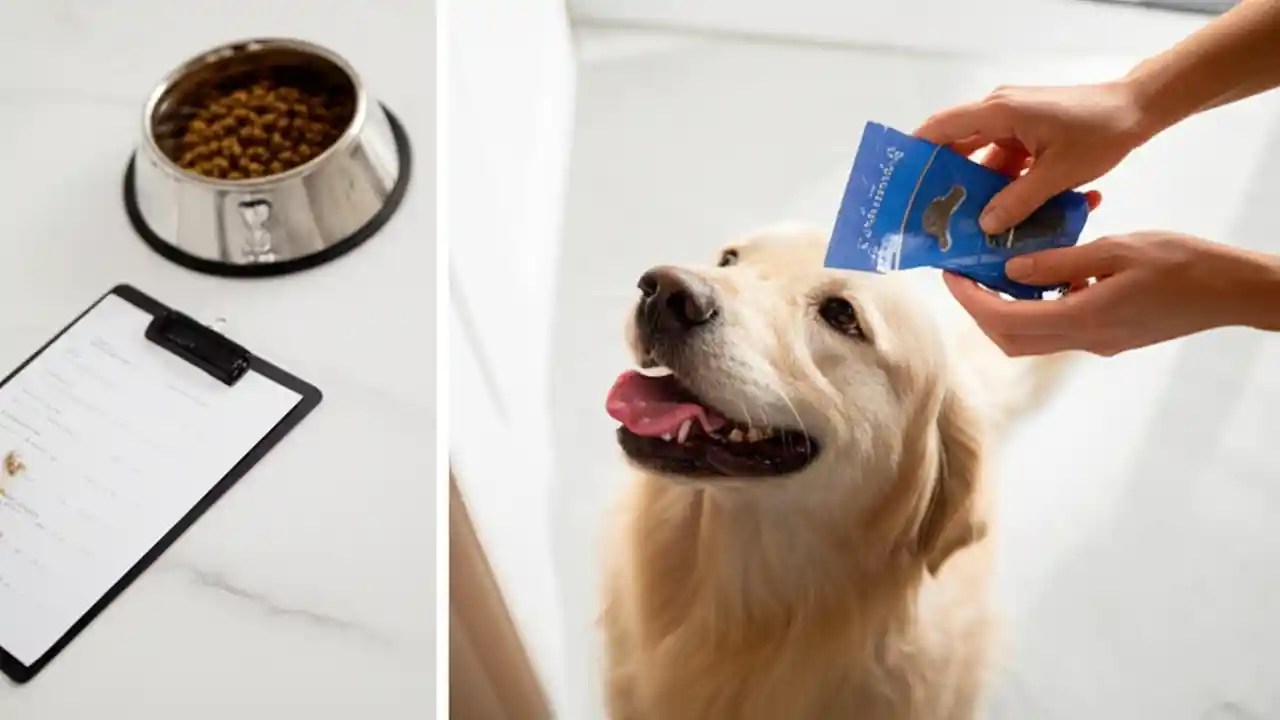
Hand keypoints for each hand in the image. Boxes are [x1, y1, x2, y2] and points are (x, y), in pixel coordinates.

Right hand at [915, 82, 1151, 232]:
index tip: (898, 179)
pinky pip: (1003, 157)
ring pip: (981, 155)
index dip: (916, 151)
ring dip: (975, 185)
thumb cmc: (1100, 132)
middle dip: (941, 177)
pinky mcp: (1028, 129)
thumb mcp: (1058, 174)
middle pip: (956, 143)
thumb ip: (1017, 201)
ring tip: (962, 219)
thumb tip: (984, 225)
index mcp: (1000, 112)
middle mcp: (1000, 111)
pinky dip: (999, 181)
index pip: (943, 127)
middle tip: (926, 209)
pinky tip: (999, 211)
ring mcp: (1014, 119)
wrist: (1138, 109)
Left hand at [943, 232, 1279, 356]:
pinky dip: (1036, 308)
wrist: (1231, 291)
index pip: (1005, 320)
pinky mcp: (1108, 338)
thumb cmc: (1182, 263)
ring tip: (994, 271)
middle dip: (978, 310)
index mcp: (1083, 318)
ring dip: (1005, 311)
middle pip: (1010, 339)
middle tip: (964, 274)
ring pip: (1031, 339)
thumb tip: (1010, 268)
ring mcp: (1097, 344)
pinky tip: (1040, 274)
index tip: (951, 274)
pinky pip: (1057, 330)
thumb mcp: (1117, 249)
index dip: (970, 300)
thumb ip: (1060, 261)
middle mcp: (1085, 340)